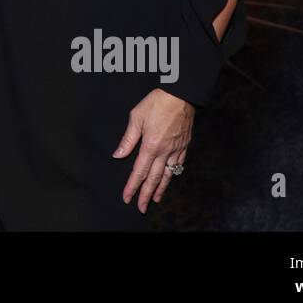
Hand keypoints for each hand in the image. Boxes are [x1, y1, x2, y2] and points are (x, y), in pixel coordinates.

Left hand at [113, 88, 194, 212]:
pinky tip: (169, 179)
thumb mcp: (136, 117)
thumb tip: (118, 155)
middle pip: (154, 178)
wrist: (180, 94)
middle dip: (145, 194)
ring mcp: (176, 149)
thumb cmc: (157, 103)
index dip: (132, 186)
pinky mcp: (184, 145)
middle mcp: (164, 151)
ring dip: (160, 189)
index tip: (127, 197)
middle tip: (141, 207)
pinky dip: (173, 175)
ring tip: (154, 200)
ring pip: (168, 175)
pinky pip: (178, 164)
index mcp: (151, 145)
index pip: (139, 171)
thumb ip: (128, 139)